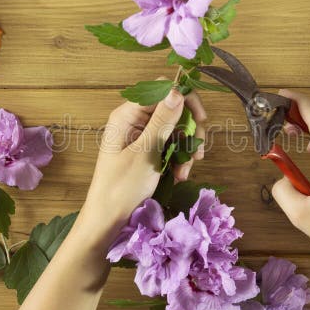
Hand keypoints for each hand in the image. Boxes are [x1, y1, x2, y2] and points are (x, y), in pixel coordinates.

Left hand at [74, 87, 206, 250]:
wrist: (108, 219)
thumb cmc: (122, 187)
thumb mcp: (146, 152)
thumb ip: (162, 120)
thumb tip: (176, 90)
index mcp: (127, 114)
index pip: (162, 90)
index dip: (185, 101)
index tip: (201, 120)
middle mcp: (134, 121)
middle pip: (173, 109)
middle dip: (189, 130)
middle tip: (197, 152)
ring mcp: (141, 137)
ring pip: (175, 130)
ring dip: (185, 149)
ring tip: (185, 172)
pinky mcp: (147, 152)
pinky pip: (170, 146)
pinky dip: (178, 159)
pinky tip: (179, 175)